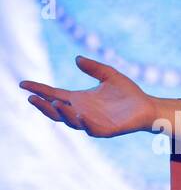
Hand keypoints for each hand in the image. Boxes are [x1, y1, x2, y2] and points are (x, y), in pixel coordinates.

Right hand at [20, 56, 161, 137]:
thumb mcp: (109, 75)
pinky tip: (79, 115)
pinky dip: (84, 123)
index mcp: (79, 100)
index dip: (39, 90)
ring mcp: (93, 123)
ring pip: (71, 122)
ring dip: (63, 113)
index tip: (23, 84)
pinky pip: (92, 129)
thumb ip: (94, 68)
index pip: (53, 94)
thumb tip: (77, 58)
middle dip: (44, 106)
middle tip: (32, 98)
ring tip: (56, 103)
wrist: (148, 107)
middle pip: (57, 111)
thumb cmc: (129, 93)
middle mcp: (82, 112)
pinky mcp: (106, 130)